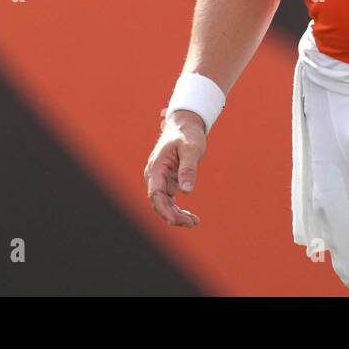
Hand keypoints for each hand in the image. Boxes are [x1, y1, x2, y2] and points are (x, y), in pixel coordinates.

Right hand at [144, 110, 206, 227]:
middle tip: (192, 223)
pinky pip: (169, 200)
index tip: (175, 221)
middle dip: (173, 215)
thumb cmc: (188, 135)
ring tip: (194, 222)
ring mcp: (160, 179)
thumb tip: (186, 191)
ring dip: (176, 215)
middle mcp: (154, 175)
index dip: (163, 209)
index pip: (155, 194)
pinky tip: (191, 218)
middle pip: (159, 202)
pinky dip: (178, 209)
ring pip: (164, 203)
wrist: (185, 125)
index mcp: (156, 167)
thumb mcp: (191, 148)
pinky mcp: (167, 181)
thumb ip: (188, 168)